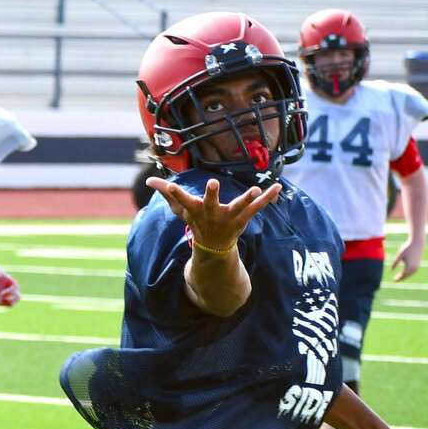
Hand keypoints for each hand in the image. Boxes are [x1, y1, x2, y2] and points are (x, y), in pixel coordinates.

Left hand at [0, 258, 19, 305]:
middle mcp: (10, 287)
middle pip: (17, 297)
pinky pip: (4, 303)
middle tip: (1, 300)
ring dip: (5, 305)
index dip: (9, 293)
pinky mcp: (0, 295)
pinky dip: (0, 305)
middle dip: (10, 301)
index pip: (15, 289)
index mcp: (10, 280)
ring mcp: (5, 292)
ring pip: (12, 302)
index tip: (1, 293)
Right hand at [146, 177, 279, 251]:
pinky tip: (278, 187)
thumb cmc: (196, 221)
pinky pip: (258, 208)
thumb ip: (167, 194)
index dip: (175, 193)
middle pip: (211, 203)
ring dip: (247, 198)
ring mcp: (229, 217)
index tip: (170, 186)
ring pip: (238, 207)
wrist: (213, 246)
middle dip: (212, 194)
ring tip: (255, 189)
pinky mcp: (243, 218)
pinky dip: (268, 198)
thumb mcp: (180, 209)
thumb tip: (149, 182)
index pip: (183, 200)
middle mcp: (212, 214)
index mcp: (195, 210)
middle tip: (213, 182)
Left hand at [391, 238, 422, 281]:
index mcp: (409, 266)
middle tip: (395, 280)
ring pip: (410, 274)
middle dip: (401, 278)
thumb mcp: (399, 255)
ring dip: (405, 276)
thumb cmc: (407, 248)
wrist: (417, 243)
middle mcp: (414, 268)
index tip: (394, 280)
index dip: (399, 278)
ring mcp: (417, 266)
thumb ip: (395, 262)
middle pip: (407, 276)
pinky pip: (413, 271)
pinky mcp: (418, 264)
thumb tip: (391, 269)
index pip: (403, 275)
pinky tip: (404, 272)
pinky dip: (408, 273)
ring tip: (399, 277)